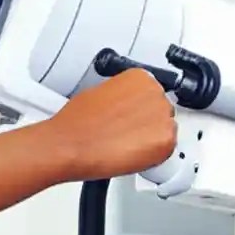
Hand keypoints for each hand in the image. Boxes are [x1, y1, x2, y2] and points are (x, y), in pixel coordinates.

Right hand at [43, 69, 177, 181]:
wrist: (69, 144)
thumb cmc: (76, 123)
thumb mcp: (98, 94)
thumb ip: (120, 97)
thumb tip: (124, 107)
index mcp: (140, 77)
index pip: (151, 94)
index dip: (138, 111)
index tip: (129, 119)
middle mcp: (155, 92)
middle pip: (161, 111)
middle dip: (147, 125)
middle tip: (126, 135)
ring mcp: (162, 115)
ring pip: (165, 130)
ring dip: (150, 140)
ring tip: (125, 146)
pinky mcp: (165, 140)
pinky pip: (166, 150)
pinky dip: (152, 157)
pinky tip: (130, 155)